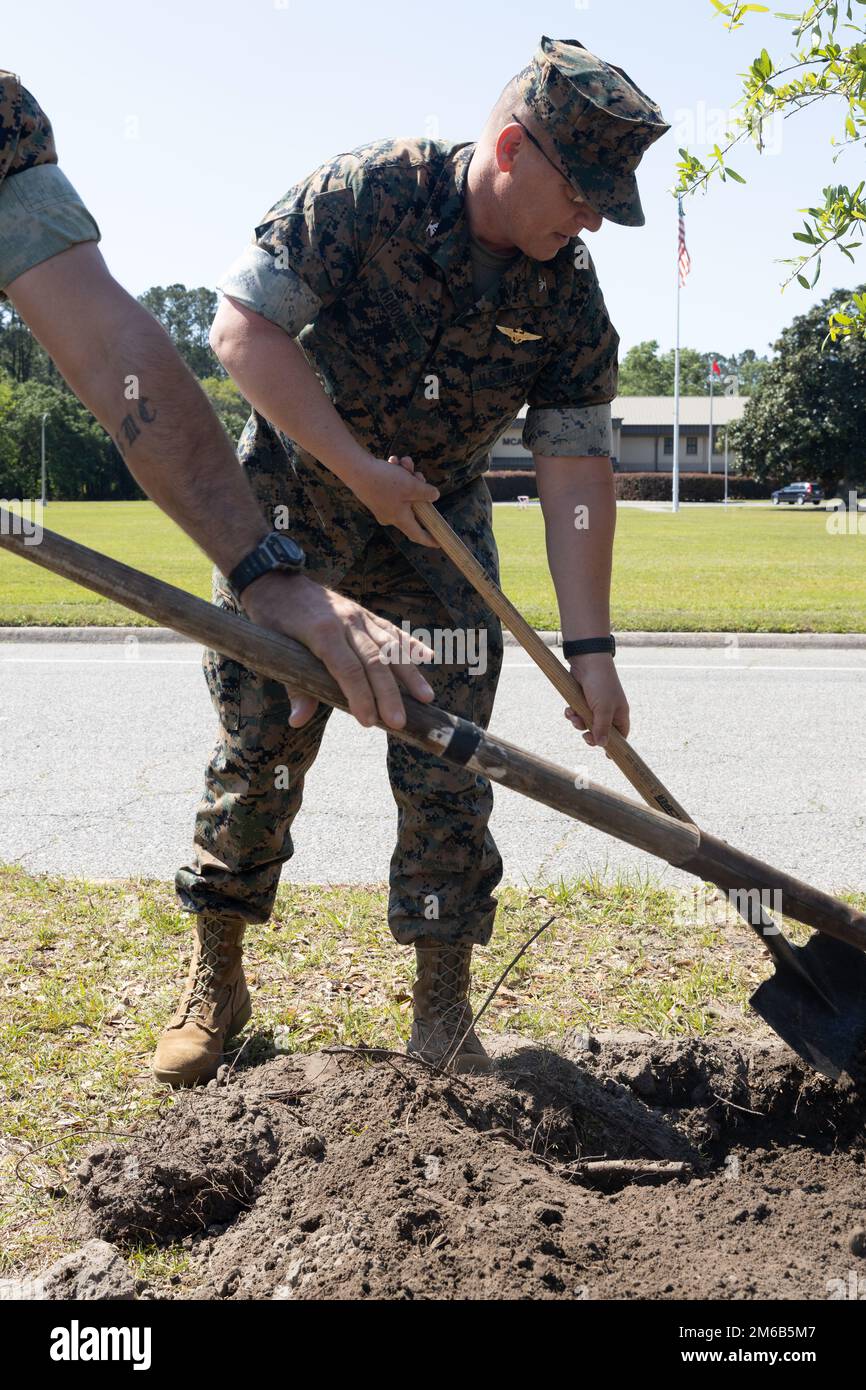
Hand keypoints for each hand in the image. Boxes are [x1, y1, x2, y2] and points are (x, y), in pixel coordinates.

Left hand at [242, 571, 434, 729]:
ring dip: (409, 674)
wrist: (275, 579)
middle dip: (389, 694)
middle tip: (399, 722)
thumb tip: (298, 720)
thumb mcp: (272, 651)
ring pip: (390, 645)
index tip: (369, 721)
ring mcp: (358, 615)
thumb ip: (292, 686)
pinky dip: (410, 644)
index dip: (360, 696)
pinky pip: (391, 629)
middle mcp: (346, 622)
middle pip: (374, 661)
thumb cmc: (271, 618)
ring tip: (426, 699)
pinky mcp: (364, 613)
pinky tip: (428, 658)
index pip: (348, 670)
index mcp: (322, 632)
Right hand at [346, 452, 439, 546]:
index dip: (429, 539)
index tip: (439, 542)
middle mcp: (390, 516)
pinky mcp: (375, 494)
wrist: (356, 469)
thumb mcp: (412, 486)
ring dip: (407, 476)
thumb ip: (426, 493)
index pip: (417, 535)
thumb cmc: (385, 481)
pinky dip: (395, 474)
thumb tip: (435, 496)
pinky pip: (392, 486)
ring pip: (403, 491)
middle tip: (417, 474)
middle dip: (418, 487)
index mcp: (400, 519)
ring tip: (404, 463)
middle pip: (413, 506)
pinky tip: (393, 462)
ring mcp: (381, 505)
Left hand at [564, 653, 629, 749]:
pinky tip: (568, 709)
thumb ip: (602, 728)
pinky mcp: (582, 700)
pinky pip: (577, 714)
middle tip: (585, 736)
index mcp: (620, 714)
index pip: (621, 735)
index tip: (608, 757)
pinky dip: (572, 714)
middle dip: (590, 735)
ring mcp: (595, 705)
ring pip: (585, 724)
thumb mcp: (603, 709)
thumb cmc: (600, 684)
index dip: (615, 746)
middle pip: (600, 732)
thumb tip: (603, 746)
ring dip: (578, 723)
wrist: (587, 661)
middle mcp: (609, 711)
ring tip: (573, 716)